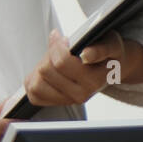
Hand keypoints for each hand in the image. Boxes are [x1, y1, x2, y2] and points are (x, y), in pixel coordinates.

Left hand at [25, 29, 142, 106]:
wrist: (109, 69)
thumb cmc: (108, 53)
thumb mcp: (110, 44)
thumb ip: (101, 48)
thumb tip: (86, 55)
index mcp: (95, 80)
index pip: (63, 62)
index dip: (57, 47)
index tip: (62, 38)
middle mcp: (82, 95)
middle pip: (46, 70)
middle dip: (50, 53)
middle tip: (61, 47)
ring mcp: (67, 101)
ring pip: (36, 83)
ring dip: (41, 66)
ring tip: (55, 59)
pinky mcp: (54, 103)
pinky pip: (32, 91)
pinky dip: (34, 78)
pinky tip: (49, 71)